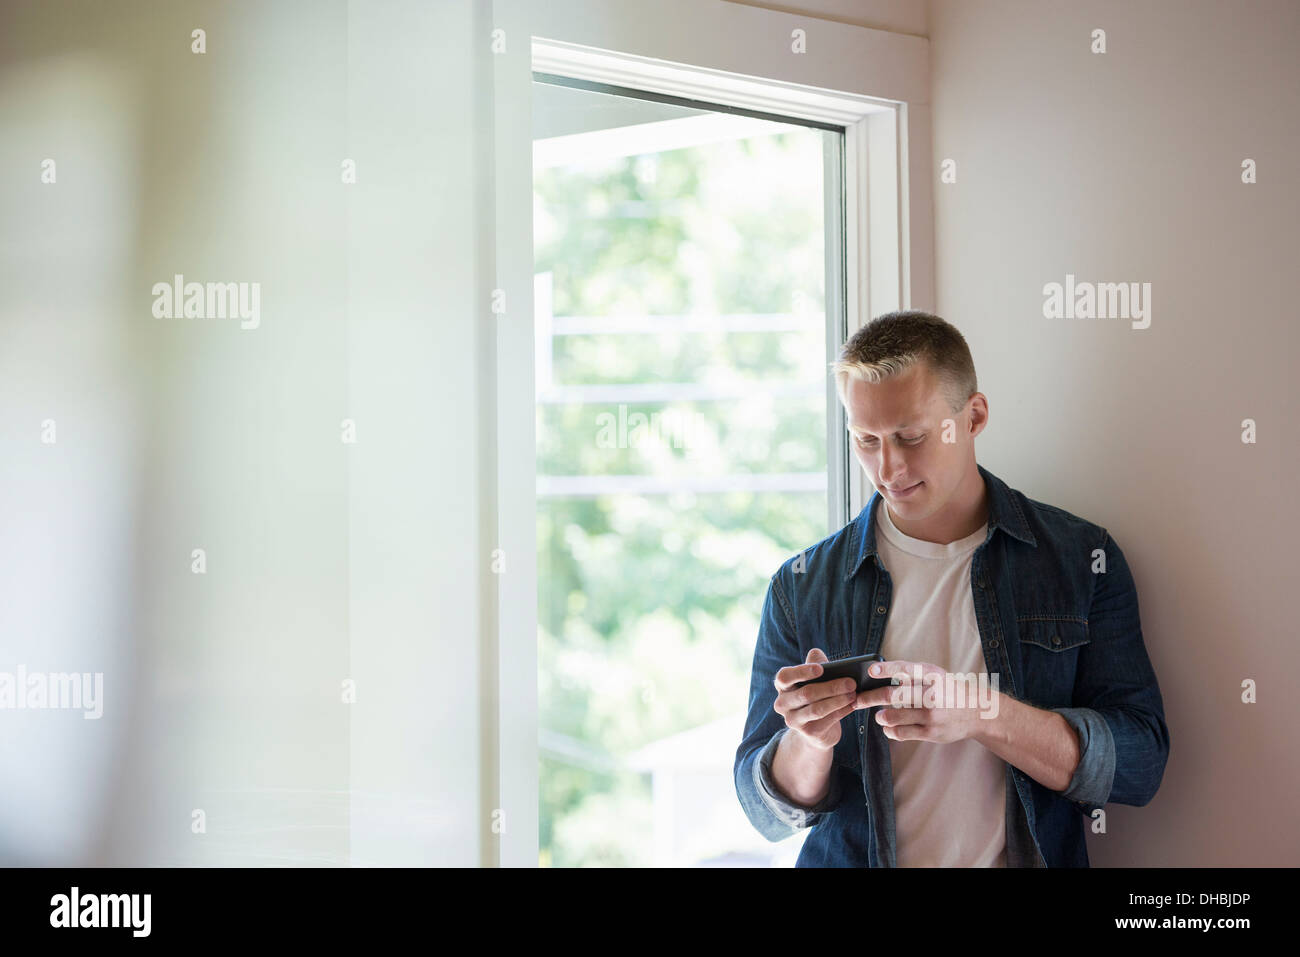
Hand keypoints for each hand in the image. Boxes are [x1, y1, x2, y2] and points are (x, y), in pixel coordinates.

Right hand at [772, 648, 860, 751]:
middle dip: (831, 687)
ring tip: (854, 693)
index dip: (801, 672)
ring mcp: (794, 720)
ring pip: (817, 709)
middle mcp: (783, 704)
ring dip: (838, 700)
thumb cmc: (815, 696)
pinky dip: (842, 711)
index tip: (820, 669)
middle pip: (806, 694)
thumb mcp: (814, 680)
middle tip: (851, 682)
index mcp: (782, 687)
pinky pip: (827, 721)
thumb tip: (816, 653)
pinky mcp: (809, 733)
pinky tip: (853, 705)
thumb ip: (815, 665)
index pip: (784, 677)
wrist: (815, 729)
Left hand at [854, 659, 981, 744]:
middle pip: (892, 695)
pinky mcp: (931, 732)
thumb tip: (877, 677)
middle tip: (858, 699)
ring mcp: (931, 715)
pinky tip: (888, 727)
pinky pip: (901, 733)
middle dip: (870, 697)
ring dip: (879, 716)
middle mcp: (931, 694)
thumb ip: (912, 675)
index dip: (886, 669)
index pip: (905, 669)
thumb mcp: (936, 676)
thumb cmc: (947, 690)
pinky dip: (889, 730)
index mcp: (932, 675)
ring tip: (878, 715)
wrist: (976, 712)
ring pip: (893, 716)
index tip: (870, 670)